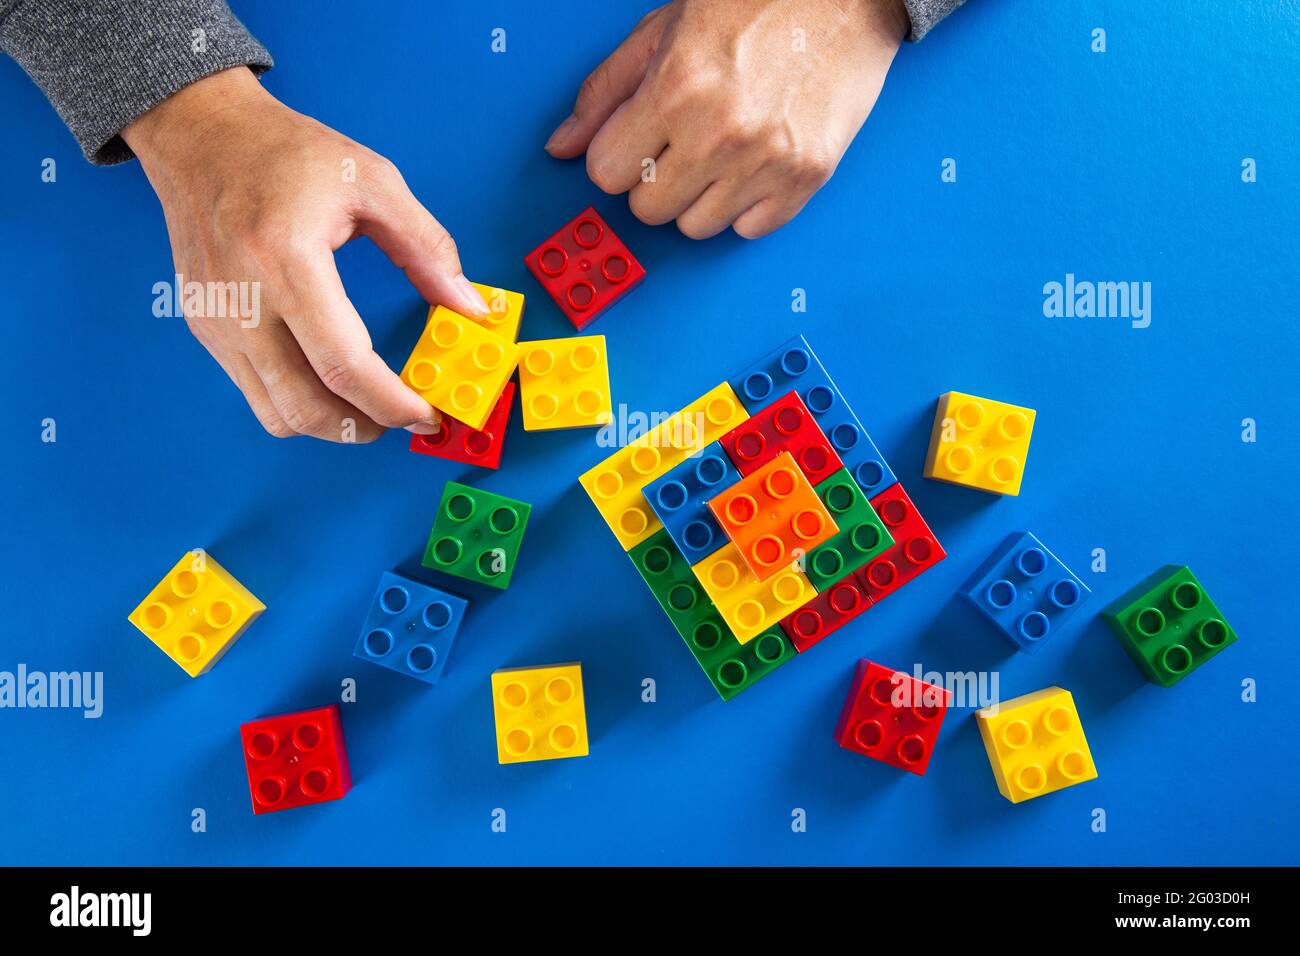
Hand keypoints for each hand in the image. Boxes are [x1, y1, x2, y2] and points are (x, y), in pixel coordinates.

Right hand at [124, 67, 489, 441]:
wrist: (200, 134)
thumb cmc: (284, 151)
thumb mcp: (372, 181)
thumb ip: (428, 249)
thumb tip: (470, 308)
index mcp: (284, 260)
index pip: (343, 364)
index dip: (392, 402)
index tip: (428, 414)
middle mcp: (241, 301)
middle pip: (306, 407)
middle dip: (365, 427)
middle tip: (405, 418)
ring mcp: (216, 321)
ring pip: (277, 413)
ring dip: (332, 424)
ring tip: (372, 404)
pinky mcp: (206, 329)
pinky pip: (256, 391)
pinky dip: (299, 401)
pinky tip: (331, 379)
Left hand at [545, 0, 907, 238]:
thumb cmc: (758, 2)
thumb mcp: (662, 30)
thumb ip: (606, 91)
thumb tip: (562, 144)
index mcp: (676, 90)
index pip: (605, 172)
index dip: (615, 155)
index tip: (636, 140)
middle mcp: (718, 133)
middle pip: (646, 209)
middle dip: (652, 180)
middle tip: (678, 143)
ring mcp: (765, 161)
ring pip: (695, 226)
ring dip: (697, 197)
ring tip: (718, 151)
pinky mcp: (805, 178)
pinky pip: (748, 229)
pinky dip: (745, 205)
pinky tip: (751, 164)